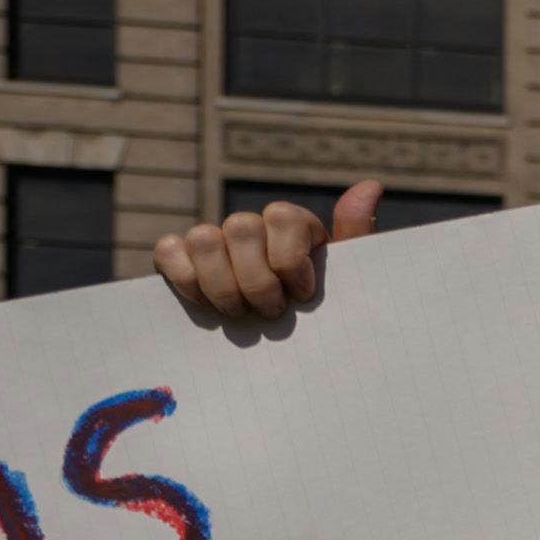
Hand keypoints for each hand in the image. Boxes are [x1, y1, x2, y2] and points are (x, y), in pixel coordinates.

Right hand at [149, 178, 381, 327]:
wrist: (287, 354)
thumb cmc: (320, 315)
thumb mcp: (344, 282)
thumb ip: (354, 235)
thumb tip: (371, 184)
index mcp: (292, 227)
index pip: (283, 216)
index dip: (290, 259)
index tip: (304, 295)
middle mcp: (251, 227)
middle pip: (241, 228)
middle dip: (257, 281)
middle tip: (272, 313)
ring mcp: (212, 241)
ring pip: (203, 238)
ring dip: (223, 285)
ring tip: (241, 314)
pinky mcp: (179, 258)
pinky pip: (168, 250)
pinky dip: (185, 278)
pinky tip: (207, 306)